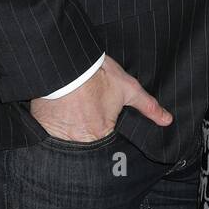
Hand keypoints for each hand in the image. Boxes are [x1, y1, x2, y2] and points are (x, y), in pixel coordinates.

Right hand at [29, 54, 172, 143]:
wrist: (67, 62)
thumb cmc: (99, 75)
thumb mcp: (128, 88)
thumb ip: (148, 106)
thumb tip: (167, 120)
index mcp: (101, 134)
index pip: (107, 146)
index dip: (106, 137)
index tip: (103, 125)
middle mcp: (79, 140)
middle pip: (86, 147)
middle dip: (86, 139)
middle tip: (86, 120)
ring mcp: (57, 134)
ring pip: (66, 143)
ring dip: (68, 135)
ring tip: (72, 117)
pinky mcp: (41, 125)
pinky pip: (48, 135)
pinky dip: (51, 129)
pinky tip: (56, 117)